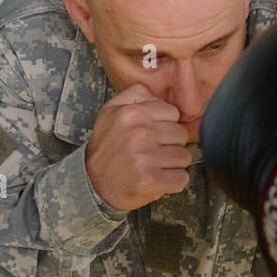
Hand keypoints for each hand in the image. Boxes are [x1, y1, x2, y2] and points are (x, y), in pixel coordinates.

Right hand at [85, 83, 191, 210]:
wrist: (92, 183)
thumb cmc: (107, 146)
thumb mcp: (111, 111)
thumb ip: (136, 94)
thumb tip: (159, 94)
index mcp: (132, 113)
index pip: (173, 113)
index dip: (165, 125)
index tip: (153, 134)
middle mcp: (140, 133)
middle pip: (182, 134)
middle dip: (170, 144)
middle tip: (152, 151)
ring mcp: (146, 158)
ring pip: (184, 156)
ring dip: (172, 164)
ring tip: (153, 165)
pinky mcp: (152, 181)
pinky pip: (182, 178)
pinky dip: (173, 181)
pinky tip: (157, 178)